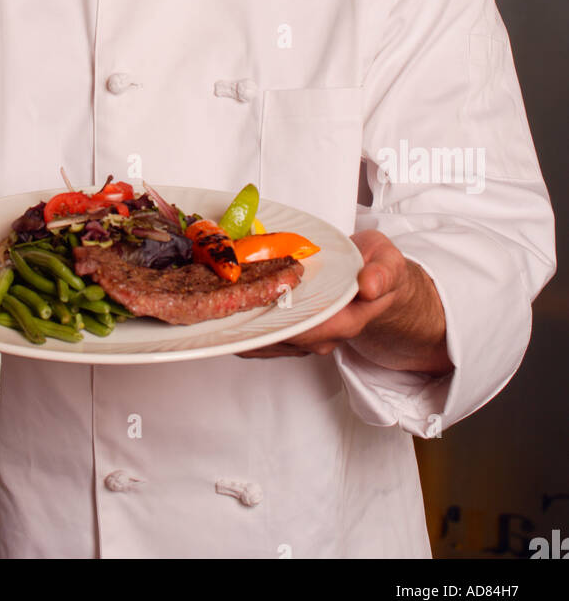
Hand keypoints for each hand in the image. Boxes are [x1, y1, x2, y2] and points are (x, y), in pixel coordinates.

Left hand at [236, 229, 452, 374]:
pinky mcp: (292, 330)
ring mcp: (305, 337)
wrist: (376, 279)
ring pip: (265, 338)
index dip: (277, 318)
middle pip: (277, 336)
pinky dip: (242, 320)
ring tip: (212, 300)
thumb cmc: (379, 269)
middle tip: (218, 297)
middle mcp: (322, 336)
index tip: (250, 302)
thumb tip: (369, 286)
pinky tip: (223, 303)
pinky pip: (263, 333)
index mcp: (345, 322)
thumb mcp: (389, 262)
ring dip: (239, 322)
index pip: (306, 329)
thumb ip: (383, 273)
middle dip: (247, 318)